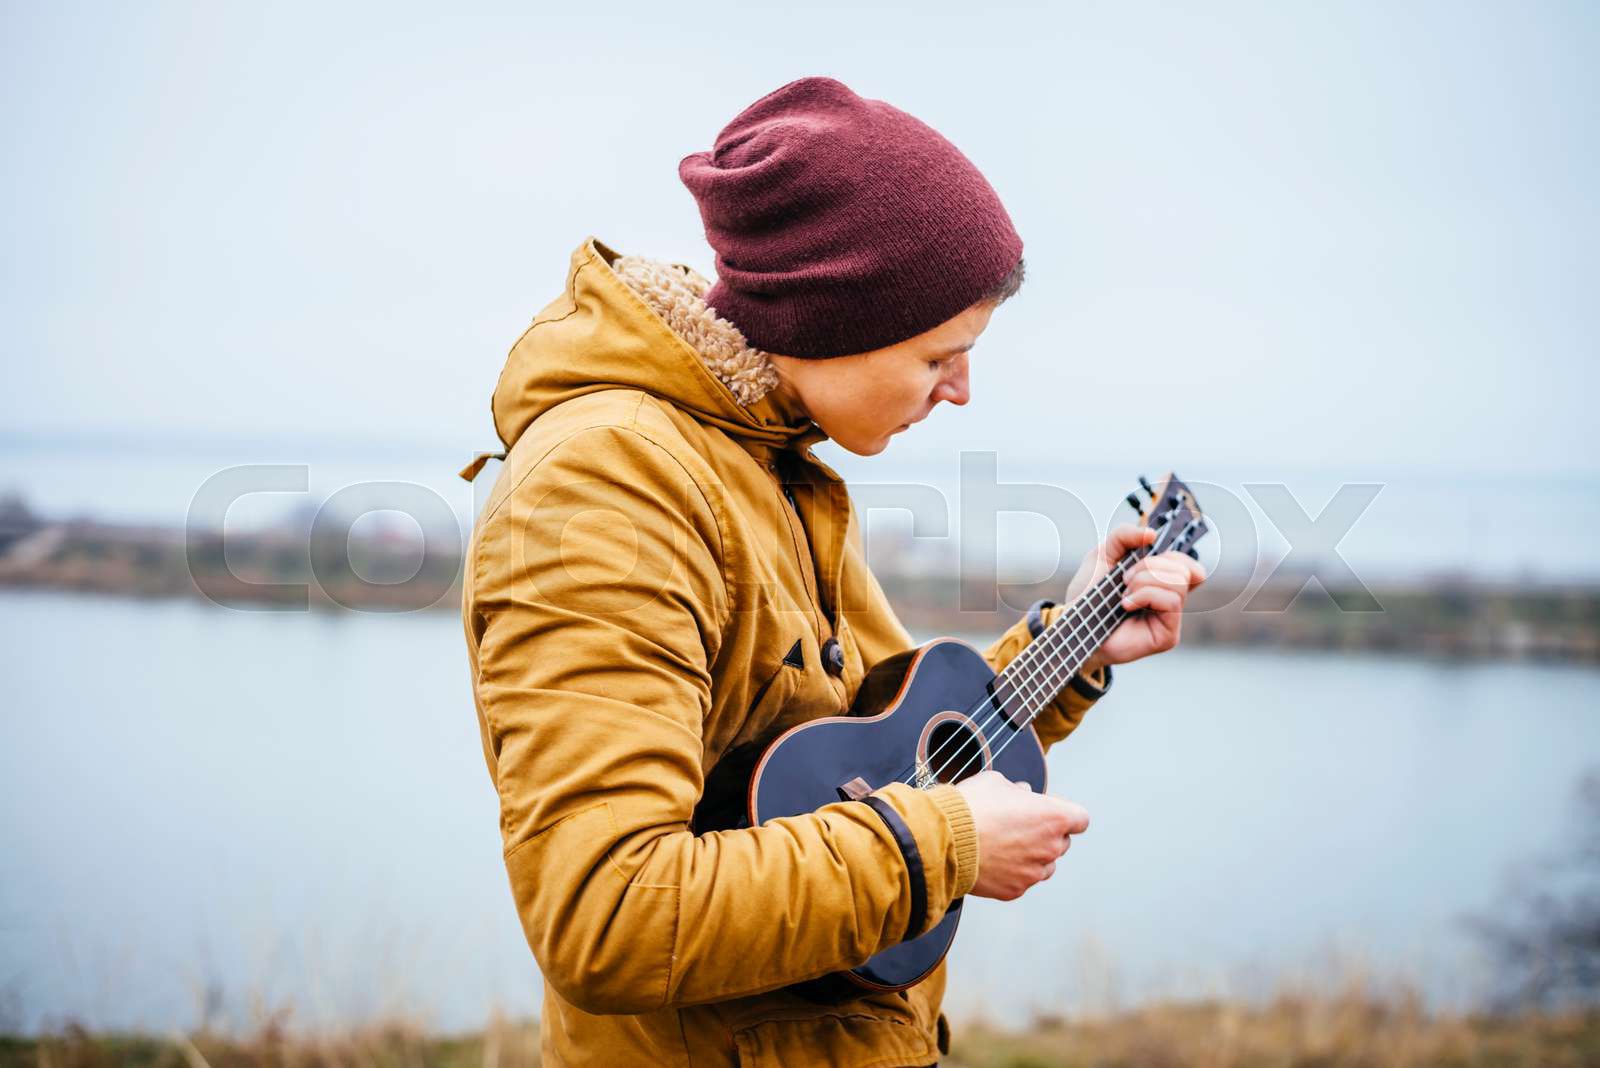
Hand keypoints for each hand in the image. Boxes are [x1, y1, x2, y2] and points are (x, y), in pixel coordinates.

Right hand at [955, 770, 1089, 900]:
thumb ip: (1017, 790)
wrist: (945, 840)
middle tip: (1018, 826)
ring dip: (1033, 856)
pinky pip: (1022, 880)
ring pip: (1045, 865)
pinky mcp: (1016, 889)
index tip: (1046, 811)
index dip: (1064, 813)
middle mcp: (1051, 847)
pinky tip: (992, 860)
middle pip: (1062, 842)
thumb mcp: (996, 782)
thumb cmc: (972, 806)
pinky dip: (1012, 872)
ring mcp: (1034, 872)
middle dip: (1046, 834)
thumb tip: (1022, 794)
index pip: (1080, 819)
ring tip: (1005, 845)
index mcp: (1054, 817)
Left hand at [1064, 524, 1206, 672]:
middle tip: (1124, 579)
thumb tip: (1152, 534)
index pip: (1190, 566)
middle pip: (1186, 569)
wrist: (1073, 622)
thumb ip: (1124, 536)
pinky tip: (1125, 605)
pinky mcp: (1168, 635)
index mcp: (1162, 582)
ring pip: (1178, 582)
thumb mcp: (1103, 554)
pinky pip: (1171, 600)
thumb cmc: (1089, 593)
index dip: (1173, 556)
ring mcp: (1171, 619)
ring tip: (1123, 594)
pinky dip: (1144, 595)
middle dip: (1149, 566)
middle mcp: (1170, 600)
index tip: (1143, 558)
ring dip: (1143, 580)